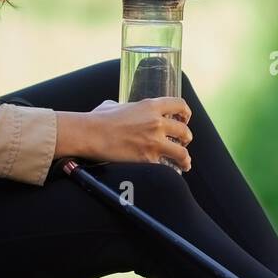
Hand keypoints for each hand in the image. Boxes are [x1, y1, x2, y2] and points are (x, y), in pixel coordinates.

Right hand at [62, 96, 193, 170]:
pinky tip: (170, 172)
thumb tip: (123, 109)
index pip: (179, 104)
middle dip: (186, 138)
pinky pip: (167, 167)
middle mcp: (156, 122)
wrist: (90, 134)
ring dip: (185, 158)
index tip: (184, 118)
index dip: (185, 112)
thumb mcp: (115, 105)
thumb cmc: (98, 119)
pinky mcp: (147, 159)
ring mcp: (154, 142)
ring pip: (182, 152)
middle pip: (184, 130)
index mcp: (150, 106)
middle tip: (183, 142)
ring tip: (185, 162)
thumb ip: (125, 107)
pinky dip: (170, 171)